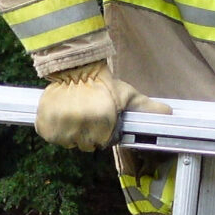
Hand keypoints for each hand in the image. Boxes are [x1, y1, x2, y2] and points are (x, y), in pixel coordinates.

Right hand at [34, 60, 167, 151]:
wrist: (73, 68)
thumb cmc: (102, 83)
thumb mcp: (127, 94)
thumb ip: (146, 107)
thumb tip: (169, 113)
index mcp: (102, 123)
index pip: (103, 143)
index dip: (104, 133)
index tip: (101, 120)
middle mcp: (80, 127)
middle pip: (86, 145)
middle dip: (87, 134)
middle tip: (87, 116)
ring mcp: (61, 128)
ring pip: (68, 143)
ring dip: (70, 133)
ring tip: (74, 115)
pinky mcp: (45, 126)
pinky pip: (50, 136)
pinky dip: (53, 129)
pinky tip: (60, 116)